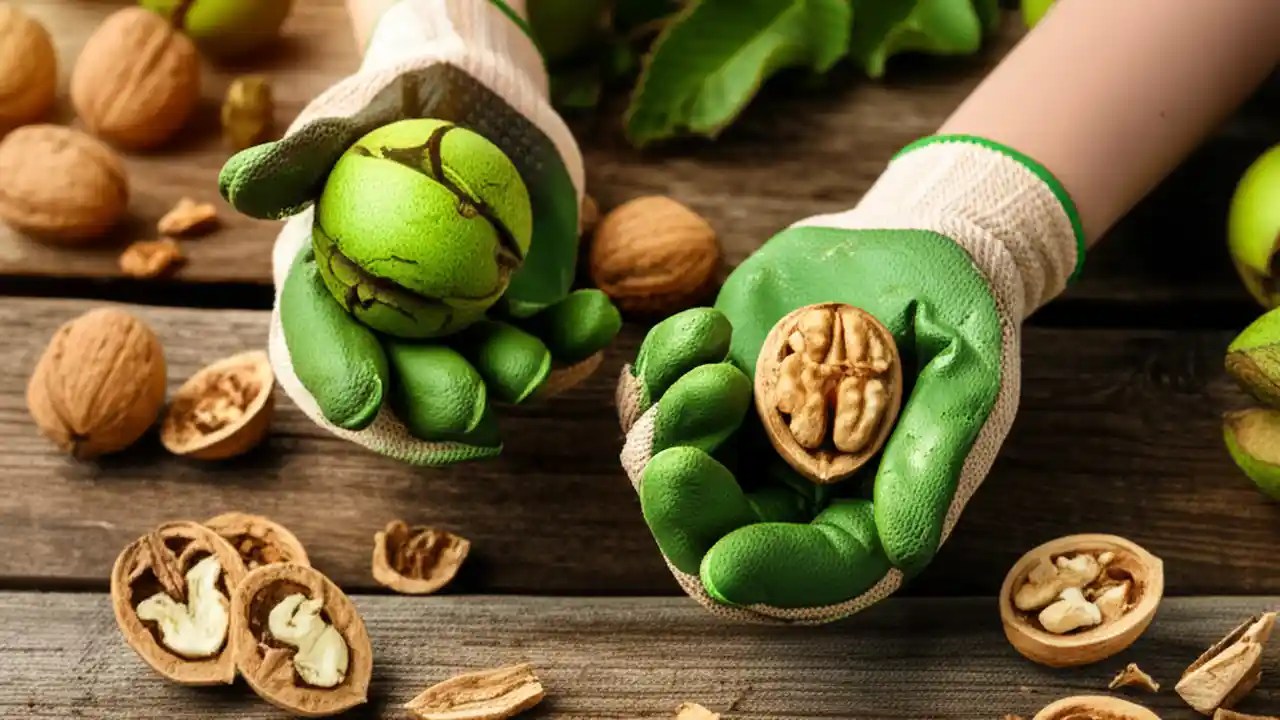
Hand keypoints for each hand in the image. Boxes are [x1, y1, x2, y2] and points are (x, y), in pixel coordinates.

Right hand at [218, 0, 619, 463]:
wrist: (475, 97)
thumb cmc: (394, 105)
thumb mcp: (347, 119)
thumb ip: (298, 158)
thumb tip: (237, 188)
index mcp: (335, 292)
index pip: (326, 343)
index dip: (340, 378)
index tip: (362, 403)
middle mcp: (397, 326)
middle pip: (410, 380)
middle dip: (438, 403)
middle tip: (471, 407)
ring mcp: (465, 327)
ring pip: (488, 370)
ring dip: (517, 377)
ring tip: (538, 363)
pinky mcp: (524, 315)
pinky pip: (553, 334)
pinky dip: (577, 333)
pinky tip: (596, 317)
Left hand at [617, 136, 1082, 621]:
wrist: (910, 242)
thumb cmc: (952, 314)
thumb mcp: (962, 375)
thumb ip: (929, 457)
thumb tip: (902, 549)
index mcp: (866, 505)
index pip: (816, 566)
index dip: (770, 573)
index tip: (721, 564)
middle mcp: (795, 485)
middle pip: (721, 532)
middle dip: (686, 512)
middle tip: (675, 464)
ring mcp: (744, 436)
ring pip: (673, 463)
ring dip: (671, 426)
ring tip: (712, 367)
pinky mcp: (709, 383)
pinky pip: (658, 394)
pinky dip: (663, 366)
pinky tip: (709, 325)